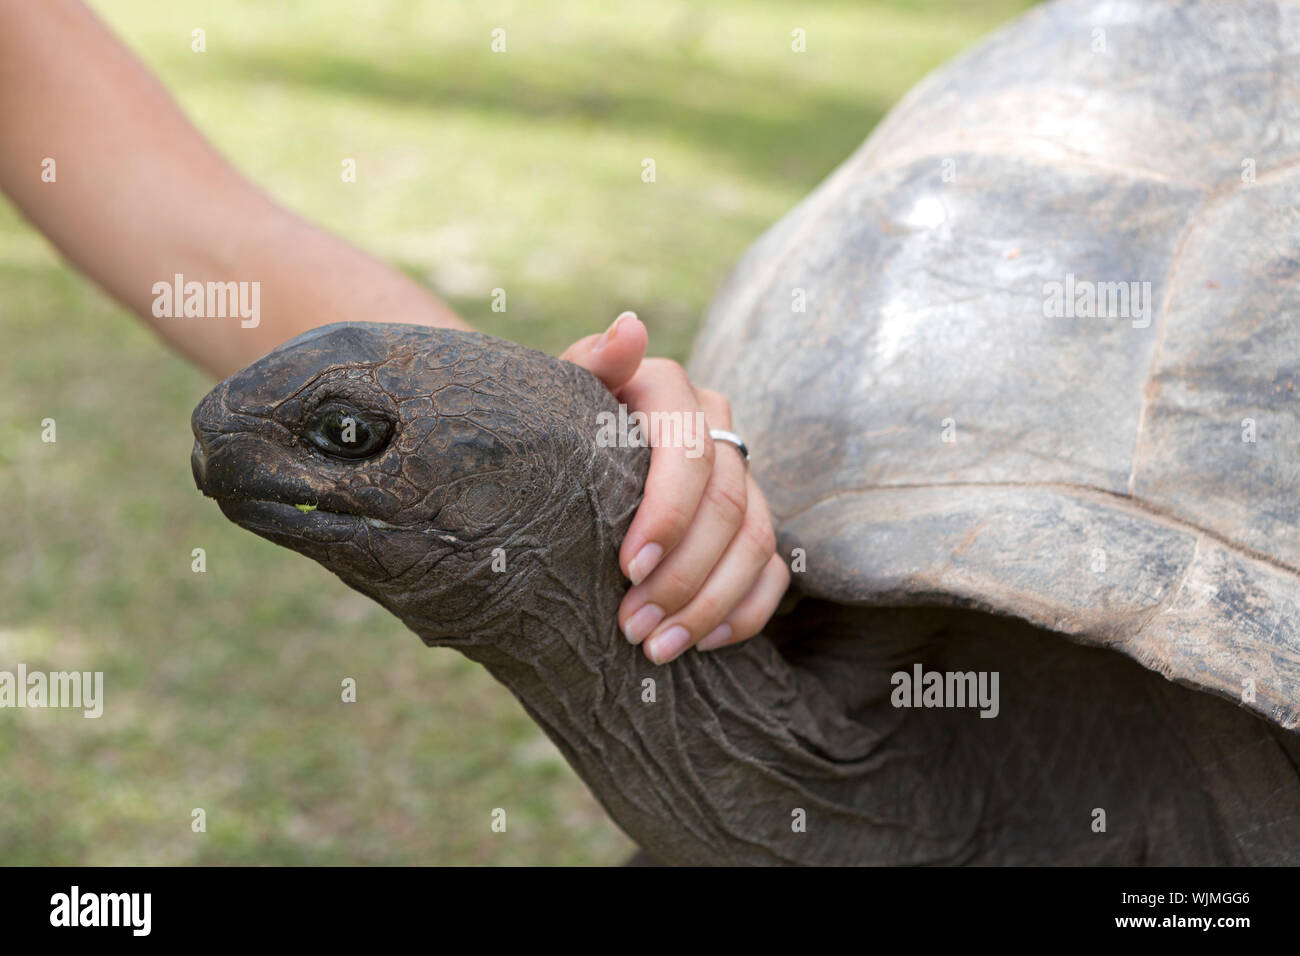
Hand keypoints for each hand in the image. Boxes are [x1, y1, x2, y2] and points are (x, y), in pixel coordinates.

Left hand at [562, 312, 789, 663]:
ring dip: (710, 605)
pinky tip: (707, 643)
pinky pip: (772, 570)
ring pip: (755, 542)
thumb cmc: (549, 425)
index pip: (691, 450)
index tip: (627, 568)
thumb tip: (630, 327)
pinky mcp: (751, 519)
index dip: (668, 513)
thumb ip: (591, 362)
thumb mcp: (557, 394)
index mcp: (670, 390)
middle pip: (727, 507)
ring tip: (657, 649)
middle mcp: (715, 426)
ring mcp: (740, 473)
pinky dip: (746, 611)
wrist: (557, 449)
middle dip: (683, 576)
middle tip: (632, 630)